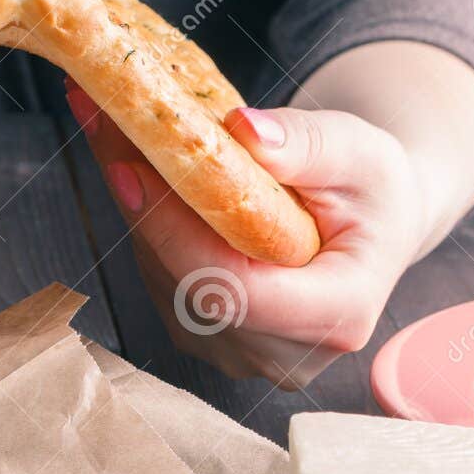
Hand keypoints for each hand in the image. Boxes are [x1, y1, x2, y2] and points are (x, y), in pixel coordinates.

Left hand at [66, 81, 426, 388]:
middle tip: (101, 121)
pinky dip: (145, 218)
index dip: (174, 234)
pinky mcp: (206, 333)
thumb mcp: (358, 151)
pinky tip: (137, 165)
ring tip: (113, 128)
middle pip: (186, 282)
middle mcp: (282, 352)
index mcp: (337, 316)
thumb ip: (307, 144)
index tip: (129, 168)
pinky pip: (160, 274)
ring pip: (162, 276)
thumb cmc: (371, 188)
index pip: (234, 291)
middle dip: (141, 201)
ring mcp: (238, 351)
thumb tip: (243, 129)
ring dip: (134, 203)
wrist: (369, 221)